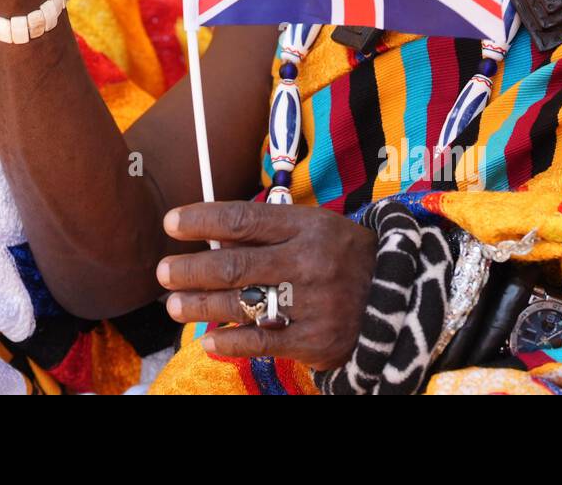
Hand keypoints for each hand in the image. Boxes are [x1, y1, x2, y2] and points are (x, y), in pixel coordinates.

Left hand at [157, 201, 374, 369]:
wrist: (399, 298)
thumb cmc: (341, 256)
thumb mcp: (314, 229)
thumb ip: (268, 234)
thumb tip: (210, 240)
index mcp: (305, 226)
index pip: (242, 219)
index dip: (202, 221)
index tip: (170, 224)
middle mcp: (307, 261)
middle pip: (235, 265)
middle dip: (191, 270)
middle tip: (162, 273)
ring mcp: (312, 302)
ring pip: (242, 304)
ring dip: (200, 306)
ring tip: (174, 305)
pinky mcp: (317, 339)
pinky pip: (263, 342)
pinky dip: (231, 342)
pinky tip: (207, 340)